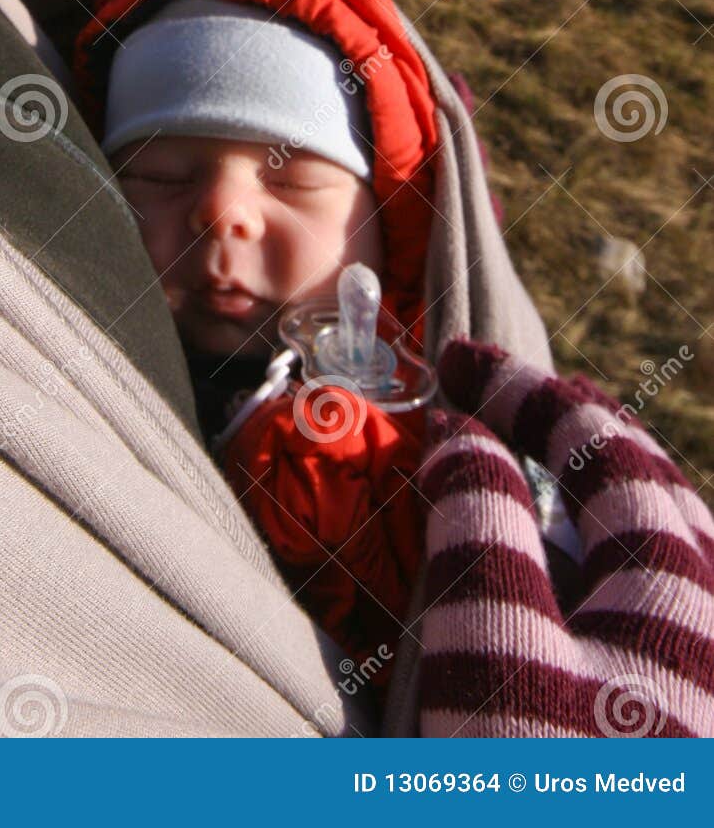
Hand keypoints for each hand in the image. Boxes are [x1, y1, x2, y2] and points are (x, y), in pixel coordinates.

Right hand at [415, 338, 713, 736]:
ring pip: (667, 546)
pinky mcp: (691, 722)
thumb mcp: (492, 660)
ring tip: (530, 470)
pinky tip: (567, 584)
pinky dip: (608, 560)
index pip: (599, 447)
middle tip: (499, 394)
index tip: (459, 362)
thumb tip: (462, 435)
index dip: (524, 394)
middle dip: (571, 427)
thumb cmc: (544, 790)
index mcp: (676, 587)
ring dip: (595, 493)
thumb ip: (480, 532)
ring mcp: (710, 675)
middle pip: (651, 483)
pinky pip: (665, 604)